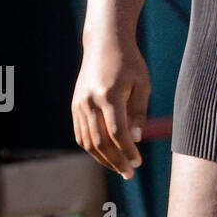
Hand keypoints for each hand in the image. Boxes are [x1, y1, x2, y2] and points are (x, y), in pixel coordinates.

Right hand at [71, 35, 148, 177]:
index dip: (127, 151)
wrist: (104, 44)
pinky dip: (92, 148)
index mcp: (109, 95)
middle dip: (115, 161)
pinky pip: (81, 134)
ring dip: (103, 158)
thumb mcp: (142, 83)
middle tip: (129, 173)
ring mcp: (79, 105)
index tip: (138, 163)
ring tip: (119, 168)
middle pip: (101, 141)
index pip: (117, 132)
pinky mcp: (75, 106)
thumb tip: (136, 139)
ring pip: (88, 141)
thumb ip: (139, 111)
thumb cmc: (129, 63)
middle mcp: (90, 102)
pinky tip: (106, 155)